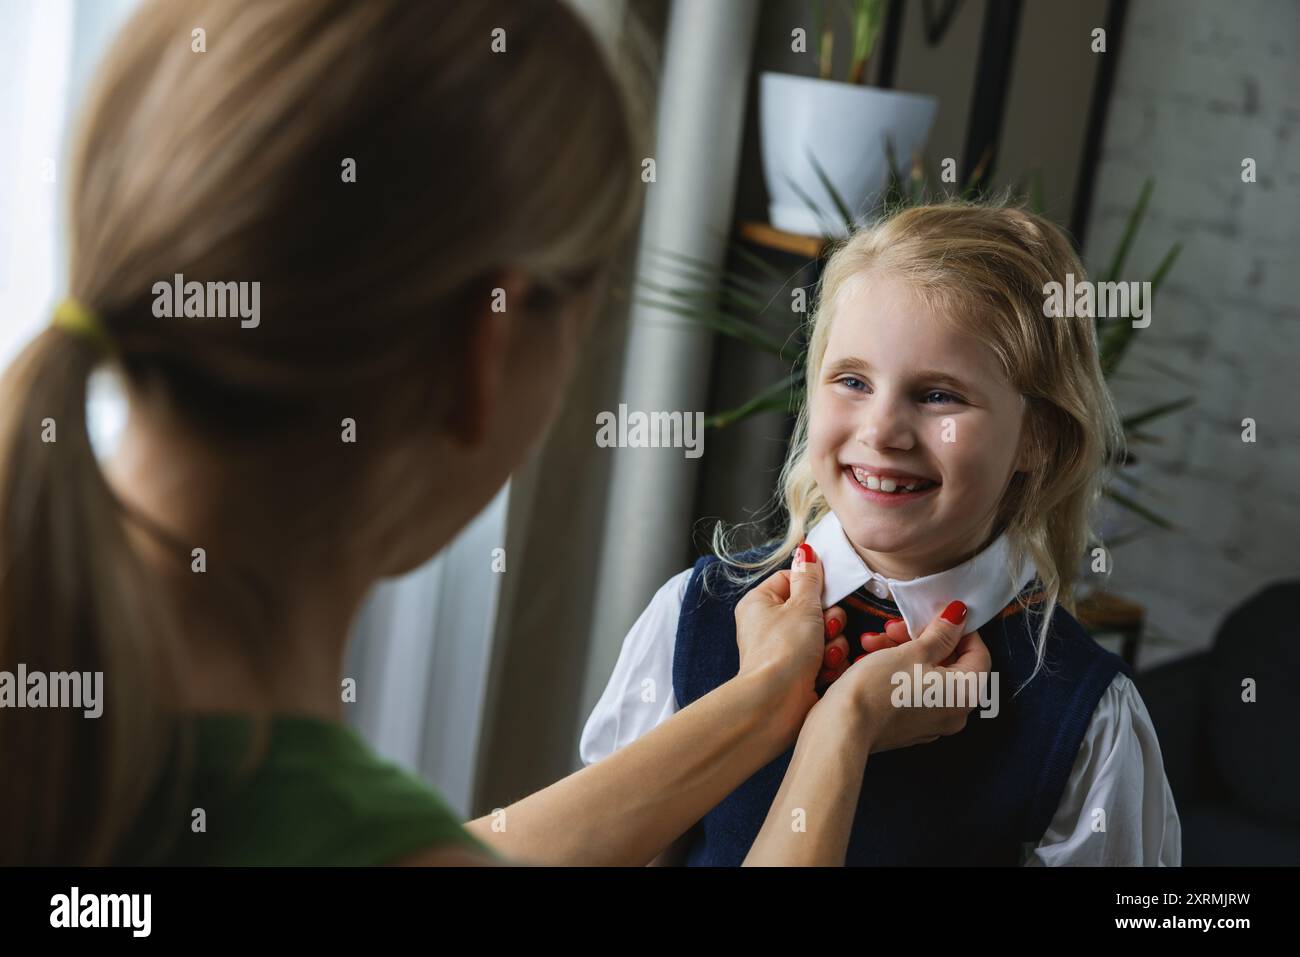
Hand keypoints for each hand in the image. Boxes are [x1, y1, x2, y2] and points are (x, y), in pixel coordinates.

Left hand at [733, 543, 847, 737]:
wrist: (777, 702)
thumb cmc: (783, 651)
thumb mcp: (802, 606)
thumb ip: (809, 578)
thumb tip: (806, 553)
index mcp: (760, 602)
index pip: (792, 580)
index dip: (813, 586)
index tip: (825, 594)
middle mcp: (769, 625)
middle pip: (814, 608)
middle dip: (829, 621)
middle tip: (826, 628)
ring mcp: (785, 650)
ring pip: (825, 634)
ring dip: (833, 644)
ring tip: (823, 655)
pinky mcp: (799, 672)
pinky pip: (825, 657)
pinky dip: (829, 663)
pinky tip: (825, 671)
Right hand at [814, 600, 992, 752]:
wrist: (844, 728)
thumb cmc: (879, 689)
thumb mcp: (913, 651)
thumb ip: (942, 633)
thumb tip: (959, 617)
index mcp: (965, 693)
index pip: (979, 654)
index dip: (960, 631)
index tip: (940, 616)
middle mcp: (955, 712)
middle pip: (949, 664)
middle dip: (922, 639)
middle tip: (898, 627)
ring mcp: (932, 723)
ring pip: (928, 676)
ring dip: (904, 652)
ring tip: (874, 641)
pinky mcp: (910, 726)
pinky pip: (914, 691)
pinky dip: (899, 673)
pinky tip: (872, 658)